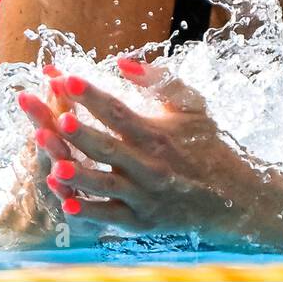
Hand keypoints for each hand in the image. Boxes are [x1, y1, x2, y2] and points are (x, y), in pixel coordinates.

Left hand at [46, 59, 282, 246]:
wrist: (231, 195)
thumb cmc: (206, 144)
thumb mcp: (192, 106)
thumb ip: (160, 80)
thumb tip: (122, 61)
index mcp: (158, 134)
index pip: (119, 111)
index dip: (91, 95)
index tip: (65, 79)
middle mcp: (150, 164)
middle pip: (106, 147)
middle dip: (78, 134)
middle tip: (52, 119)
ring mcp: (144, 194)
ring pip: (104, 184)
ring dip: (76, 174)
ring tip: (51, 163)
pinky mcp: (140, 220)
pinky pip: (109, 216)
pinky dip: (88, 211)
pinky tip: (65, 201)